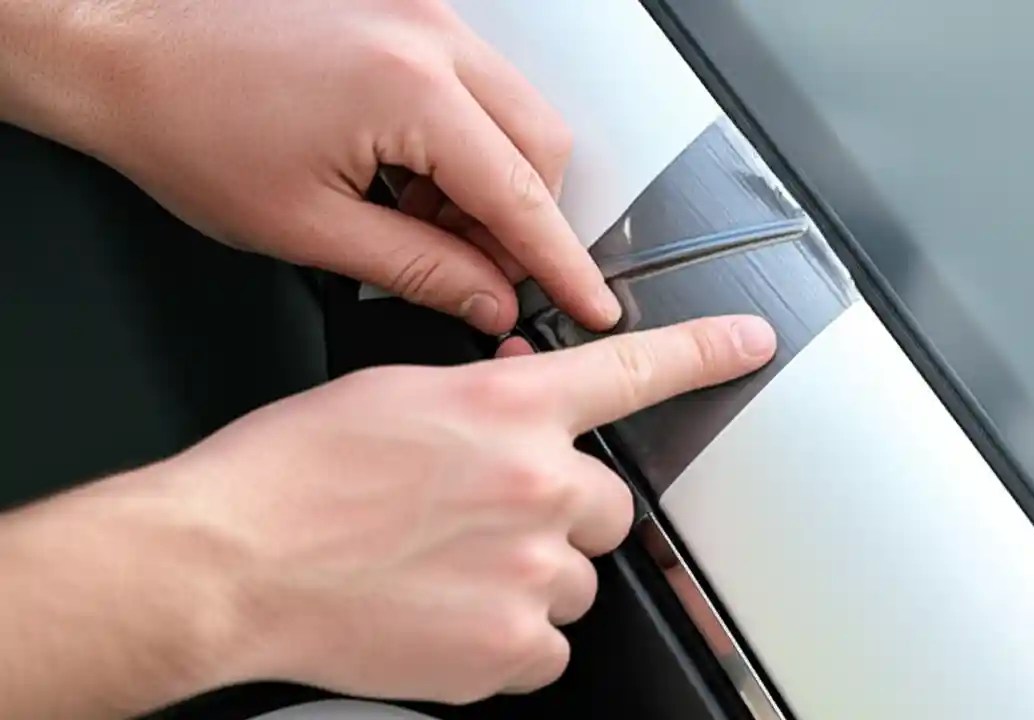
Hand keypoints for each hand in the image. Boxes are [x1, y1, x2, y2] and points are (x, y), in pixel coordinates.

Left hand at [2, 0, 618, 334]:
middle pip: (541, 147)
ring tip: (422, 224)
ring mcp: (421, 13)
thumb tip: (488, 300)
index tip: (592, 303)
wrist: (120, 43)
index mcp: (411, 89)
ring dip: (491, 182)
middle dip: (524, 222)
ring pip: (513, 114)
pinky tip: (409, 176)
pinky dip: (462, 142)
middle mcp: (430, 36)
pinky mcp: (404, 8)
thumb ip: (420, 271)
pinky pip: (474, 85)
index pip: (523, 198)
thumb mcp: (308, 228)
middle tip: (478, 274)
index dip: (563, 264)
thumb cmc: (183, 119)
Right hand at [157, 315, 775, 704]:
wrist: (231, 563)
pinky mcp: (508, 647)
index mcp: (510, 407)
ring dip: (531, 578)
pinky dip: (508, 639)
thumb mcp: (398, 394)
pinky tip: (446, 615)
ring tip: (448, 571)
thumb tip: (522, 402)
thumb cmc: (293, 473)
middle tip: (488, 521)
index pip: (636, 368)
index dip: (706, 352)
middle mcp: (536, 483)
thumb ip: (484, 399)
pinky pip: (547, 648)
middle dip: (563, 515)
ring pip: (577, 581)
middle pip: (609, 508)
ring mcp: (530, 571)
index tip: (750, 345)